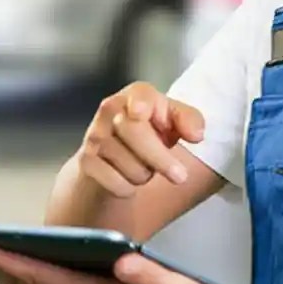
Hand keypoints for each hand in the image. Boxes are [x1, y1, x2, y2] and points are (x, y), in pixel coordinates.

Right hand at [78, 82, 205, 197]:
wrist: (111, 156)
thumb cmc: (149, 132)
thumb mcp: (172, 122)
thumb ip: (189, 121)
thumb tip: (196, 135)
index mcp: (136, 95)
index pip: (139, 94)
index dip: (140, 103)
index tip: (140, 113)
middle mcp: (110, 110)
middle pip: (136, 134)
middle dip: (161, 160)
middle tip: (180, 176)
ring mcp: (95, 136)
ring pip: (130, 165)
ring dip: (144, 175)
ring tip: (142, 166)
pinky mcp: (86, 162)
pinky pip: (116, 183)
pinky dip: (128, 188)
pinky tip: (125, 177)